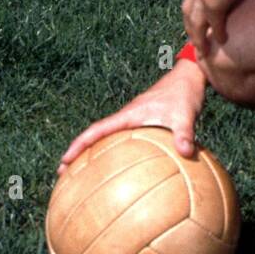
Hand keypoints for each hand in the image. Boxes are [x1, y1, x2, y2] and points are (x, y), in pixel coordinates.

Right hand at [57, 59, 207, 172]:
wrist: (191, 77)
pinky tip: (125, 171)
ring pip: (108, 139)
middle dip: (79, 154)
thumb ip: (185, 133)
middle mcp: (128, 117)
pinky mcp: (144, 123)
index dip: (79, 145)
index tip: (63, 161)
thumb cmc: (185, 93)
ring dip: (95, 154)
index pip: (98, 130)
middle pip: (96, 137)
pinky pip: (124, 141)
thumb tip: (187, 153)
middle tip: (64, 174)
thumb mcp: (185, 114)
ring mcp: (135, 121)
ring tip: (85, 177)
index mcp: (130, 115)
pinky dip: (117, 154)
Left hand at [181, 0, 254, 60]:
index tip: (201, 16)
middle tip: (194, 37)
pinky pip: (211, 24)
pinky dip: (215, 34)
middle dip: (191, 24)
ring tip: (203, 49)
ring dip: (198, 35)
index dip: (199, 4)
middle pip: (189, 7)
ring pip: (195, 20)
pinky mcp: (212, 3)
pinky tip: (221, 42)